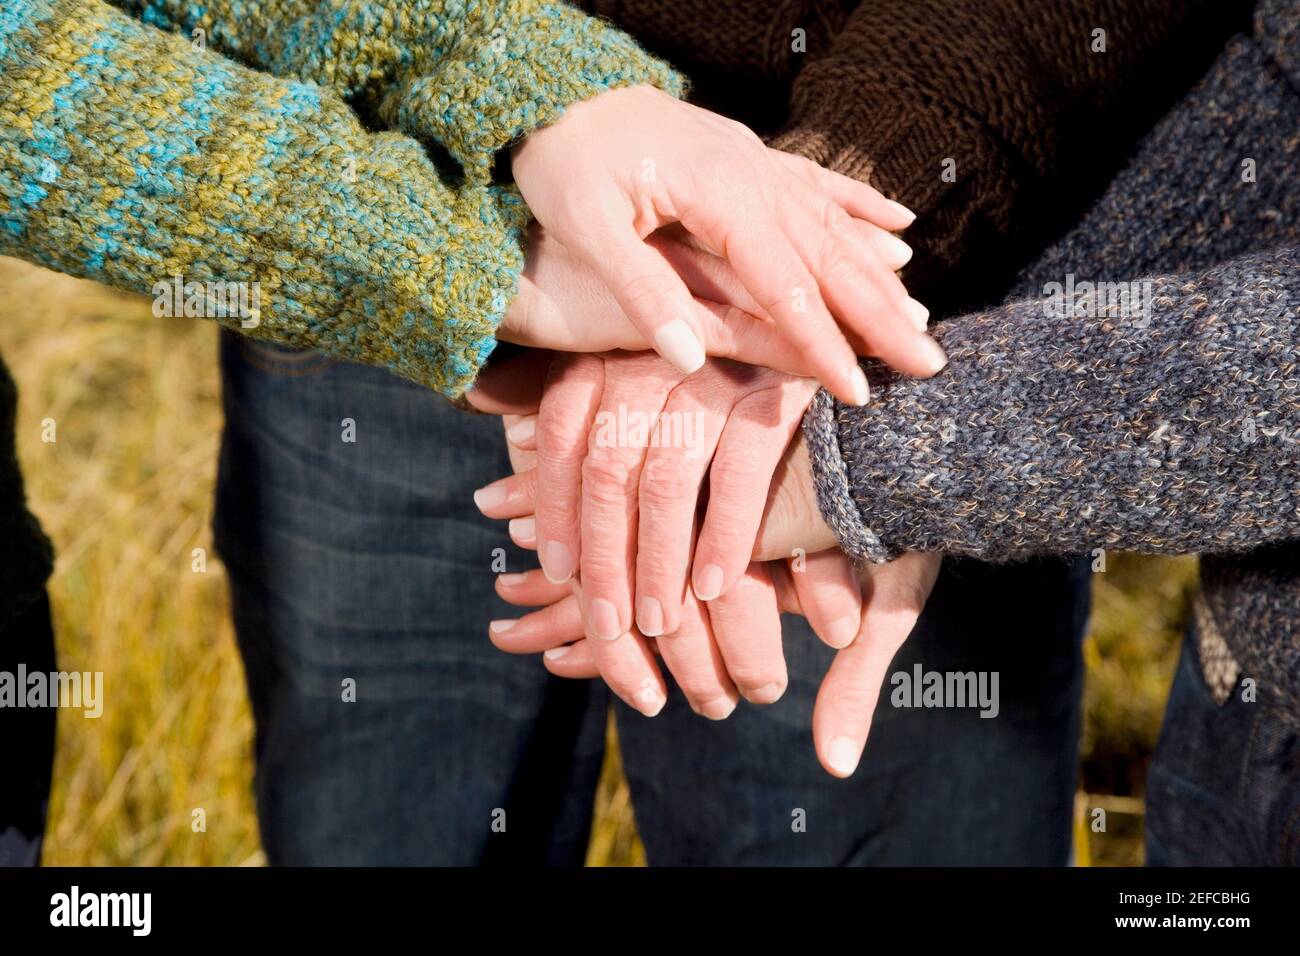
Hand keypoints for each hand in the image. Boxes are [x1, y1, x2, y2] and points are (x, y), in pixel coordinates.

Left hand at [476, 352, 846, 646]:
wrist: (828, 368)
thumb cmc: (711, 413)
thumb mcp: (627, 425)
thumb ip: (564, 458)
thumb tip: (491, 505)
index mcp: (609, 357)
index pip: (562, 437)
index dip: (549, 507)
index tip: (554, 571)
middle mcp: (655, 358)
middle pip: (607, 469)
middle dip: (604, 558)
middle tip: (607, 625)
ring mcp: (716, 372)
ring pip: (664, 480)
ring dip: (657, 561)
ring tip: (655, 622)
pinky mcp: (775, 392)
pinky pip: (736, 475)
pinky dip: (720, 536)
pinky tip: (710, 587)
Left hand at [512, 85, 946, 401]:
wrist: (555, 89)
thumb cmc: (563, 159)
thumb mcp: (586, 226)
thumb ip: (641, 289)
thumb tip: (690, 359)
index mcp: (719, 194)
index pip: (785, 283)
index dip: (824, 341)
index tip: (860, 391)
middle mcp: (753, 173)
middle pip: (830, 255)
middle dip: (882, 314)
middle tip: (928, 365)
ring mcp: (756, 160)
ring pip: (836, 224)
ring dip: (882, 274)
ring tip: (923, 318)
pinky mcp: (748, 155)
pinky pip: (820, 183)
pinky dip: (862, 207)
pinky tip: (900, 227)